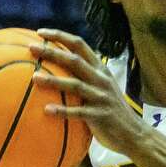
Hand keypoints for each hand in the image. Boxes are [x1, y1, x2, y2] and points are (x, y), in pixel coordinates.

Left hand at [29, 29, 142, 155]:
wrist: (134, 133)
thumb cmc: (112, 111)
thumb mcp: (103, 88)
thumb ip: (86, 77)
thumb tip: (58, 69)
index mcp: (101, 70)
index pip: (80, 45)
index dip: (60, 36)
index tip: (40, 33)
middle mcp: (101, 80)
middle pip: (74, 61)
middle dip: (52, 51)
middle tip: (31, 47)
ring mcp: (101, 97)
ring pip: (75, 85)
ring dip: (54, 81)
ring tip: (34, 78)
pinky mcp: (100, 116)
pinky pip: (78, 112)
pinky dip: (62, 111)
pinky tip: (46, 110)